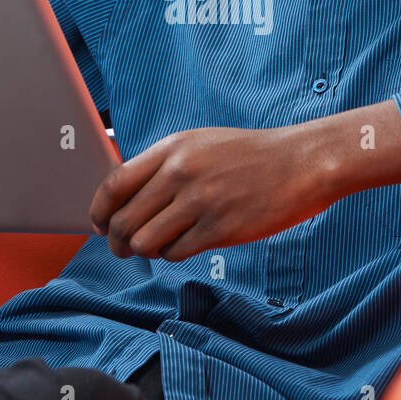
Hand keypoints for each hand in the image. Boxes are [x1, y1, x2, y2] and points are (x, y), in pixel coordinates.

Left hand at [89, 123, 342, 260]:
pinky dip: (172, 255)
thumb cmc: (252, 156)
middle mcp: (180, 173)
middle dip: (117, 241)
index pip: (114, 184)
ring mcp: (200, 202)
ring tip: (154, 248)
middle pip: (124, 219)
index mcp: (172, 148)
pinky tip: (184, 246)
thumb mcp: (202, 144)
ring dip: (144, 251)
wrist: (301, 163)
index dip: (99, 210)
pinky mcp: (219, 228)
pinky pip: (175, 253)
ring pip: (144, 241)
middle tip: (122, 248)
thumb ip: (165, 165)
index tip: (99, 224)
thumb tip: (127, 198)